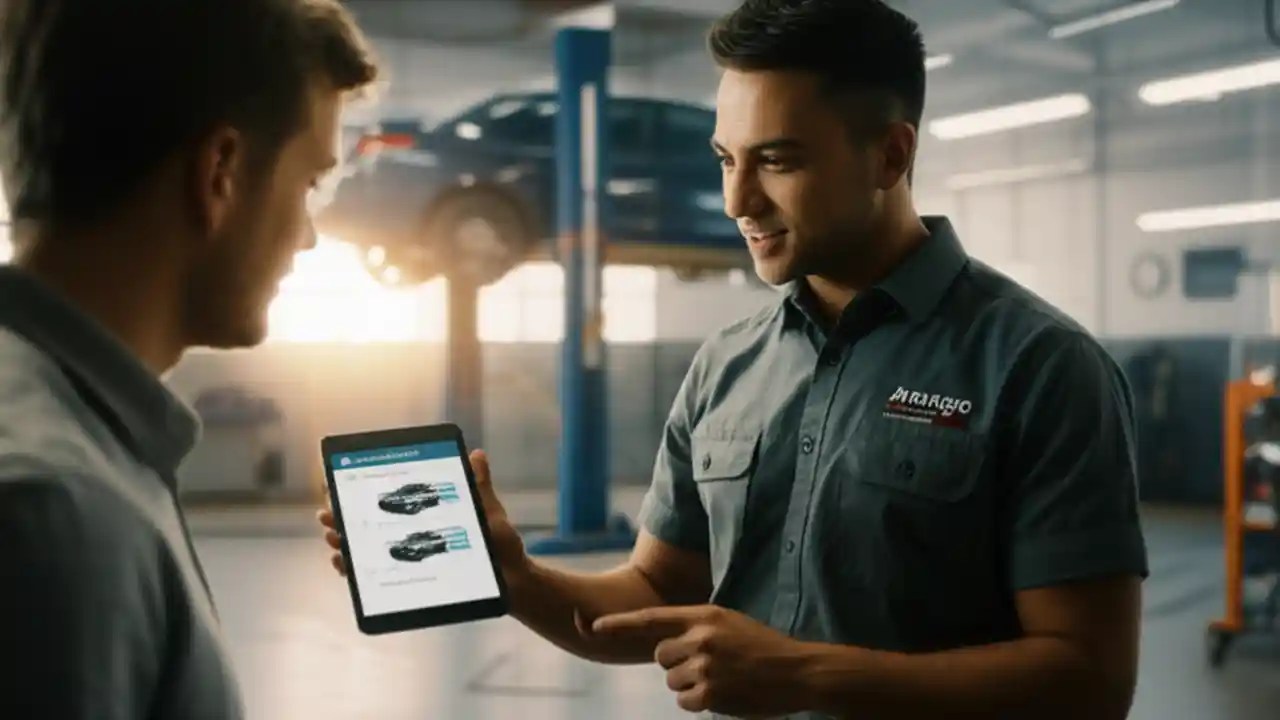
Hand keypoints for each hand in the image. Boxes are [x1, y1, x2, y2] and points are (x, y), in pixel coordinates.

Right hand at [317, 449, 531, 584]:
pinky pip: (374, 578)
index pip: (386, 499)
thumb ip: (479, 485)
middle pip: (367, 523)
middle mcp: (412, 535)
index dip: (357, 490)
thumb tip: (476, 454)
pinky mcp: (410, 582)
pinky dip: (355, 572)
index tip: (335, 481)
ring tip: (332, 537)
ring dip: (342, 543)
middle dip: (341, 516)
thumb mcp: (489, 511)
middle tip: (327, 512)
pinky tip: (344, 566)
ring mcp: (409, 559)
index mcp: (425, 514)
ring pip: (365, 549)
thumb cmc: (501, 546)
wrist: (513, 582)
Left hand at [591, 604, 810, 717]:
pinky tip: (725, 693)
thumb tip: (665, 648)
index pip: (651, 619)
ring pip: (673, 681)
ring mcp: (704, 666)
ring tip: (723, 678)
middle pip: (660, 656)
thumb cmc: (763, 647)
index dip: (619, 624)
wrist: (797, 670)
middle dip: (676, 664)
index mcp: (704, 615)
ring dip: (691, 685)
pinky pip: (685, 702)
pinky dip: (699, 702)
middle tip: (708, 665)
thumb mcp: (729, 623)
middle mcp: (700, 637)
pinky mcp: (710, 693)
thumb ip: (696, 629)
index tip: (593, 627)